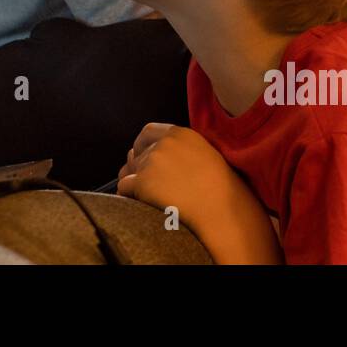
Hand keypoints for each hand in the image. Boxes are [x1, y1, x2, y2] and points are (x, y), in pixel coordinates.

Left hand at [117, 122, 281, 263]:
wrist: (222, 214)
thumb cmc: (220, 191)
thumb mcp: (204, 157)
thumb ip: (178, 150)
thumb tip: (138, 154)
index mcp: (181, 134)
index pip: (147, 132)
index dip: (142, 147)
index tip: (144, 159)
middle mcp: (164, 144)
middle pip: (137, 154)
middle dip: (139, 168)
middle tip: (152, 186)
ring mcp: (152, 161)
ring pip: (129, 171)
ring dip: (135, 184)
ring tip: (153, 198)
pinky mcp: (143, 181)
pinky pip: (124, 187)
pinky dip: (129, 196)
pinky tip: (145, 204)